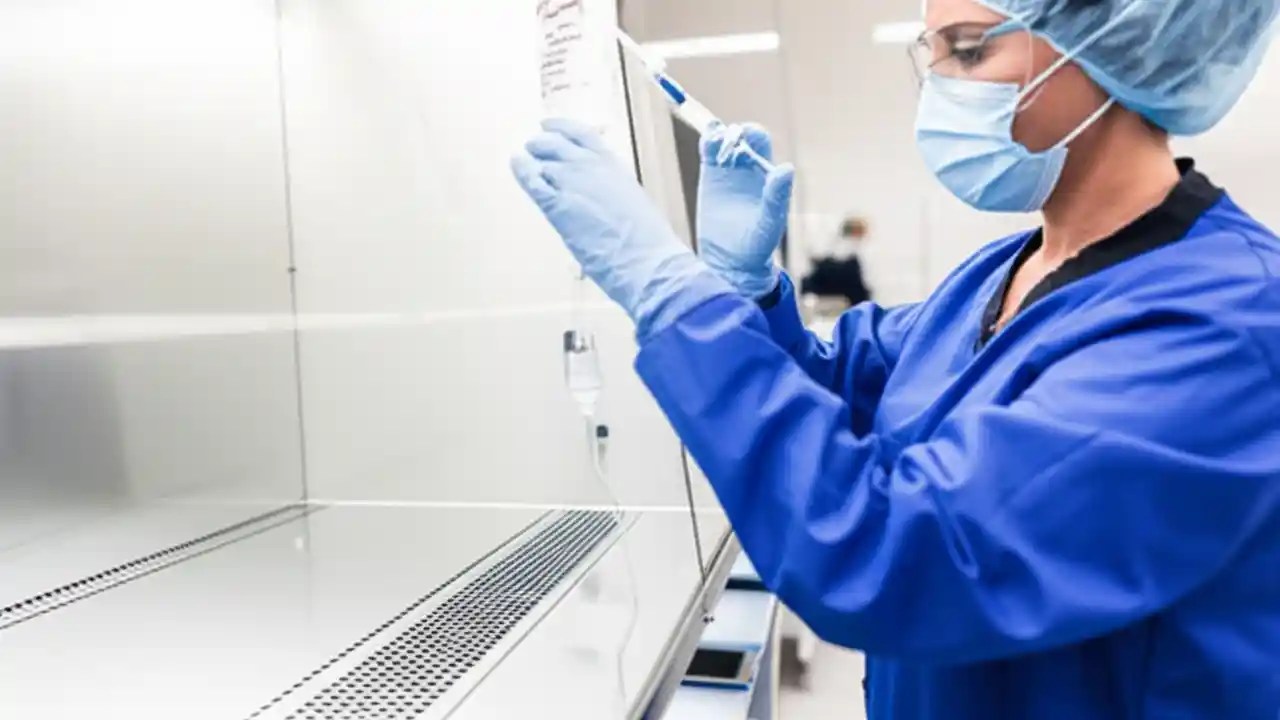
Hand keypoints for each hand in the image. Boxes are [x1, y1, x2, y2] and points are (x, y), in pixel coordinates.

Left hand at [511, 119, 726, 335]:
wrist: (645, 259)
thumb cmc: (646, 239)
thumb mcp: (631, 200)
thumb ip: (610, 189)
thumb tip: (598, 193)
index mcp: (613, 164)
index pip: (581, 134)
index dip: (561, 126)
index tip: (549, 124)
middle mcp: (590, 167)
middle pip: (556, 144)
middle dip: (543, 143)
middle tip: (534, 145)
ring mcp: (572, 184)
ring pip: (542, 160)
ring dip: (532, 159)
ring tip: (524, 159)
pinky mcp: (557, 206)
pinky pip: (532, 181)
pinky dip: (522, 171)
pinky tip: (517, 165)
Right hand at [697, 124, 795, 298]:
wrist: (731, 261)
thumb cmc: (757, 244)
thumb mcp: (769, 222)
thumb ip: (777, 196)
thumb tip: (786, 168)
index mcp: (765, 173)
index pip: (760, 141)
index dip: (752, 135)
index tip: (745, 139)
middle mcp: (747, 168)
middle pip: (741, 136)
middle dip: (735, 132)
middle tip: (728, 141)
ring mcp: (727, 171)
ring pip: (722, 141)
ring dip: (718, 135)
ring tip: (715, 141)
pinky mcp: (710, 177)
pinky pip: (709, 152)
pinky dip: (708, 142)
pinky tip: (708, 143)